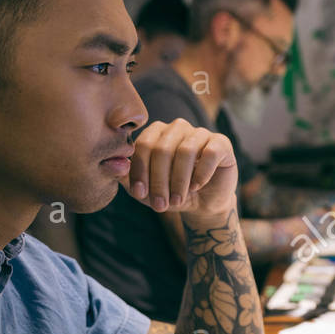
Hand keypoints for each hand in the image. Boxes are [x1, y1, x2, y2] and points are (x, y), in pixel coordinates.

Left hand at [123, 118, 237, 220]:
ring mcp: (201, 133)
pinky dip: (201, 173)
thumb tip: (113, 166)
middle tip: (160, 205)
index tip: (140, 194)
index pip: (144, 145)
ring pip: (186, 151)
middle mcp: (178, 128)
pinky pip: (210, 153)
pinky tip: (196, 187)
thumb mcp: (146, 190)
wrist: (203, 205)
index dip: (140, 171)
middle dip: (159, 181)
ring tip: (177, 201)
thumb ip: (127, 178)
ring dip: (179, 181)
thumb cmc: (171, 193)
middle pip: (163, 148)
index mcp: (157, 133)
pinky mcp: (221, 143)